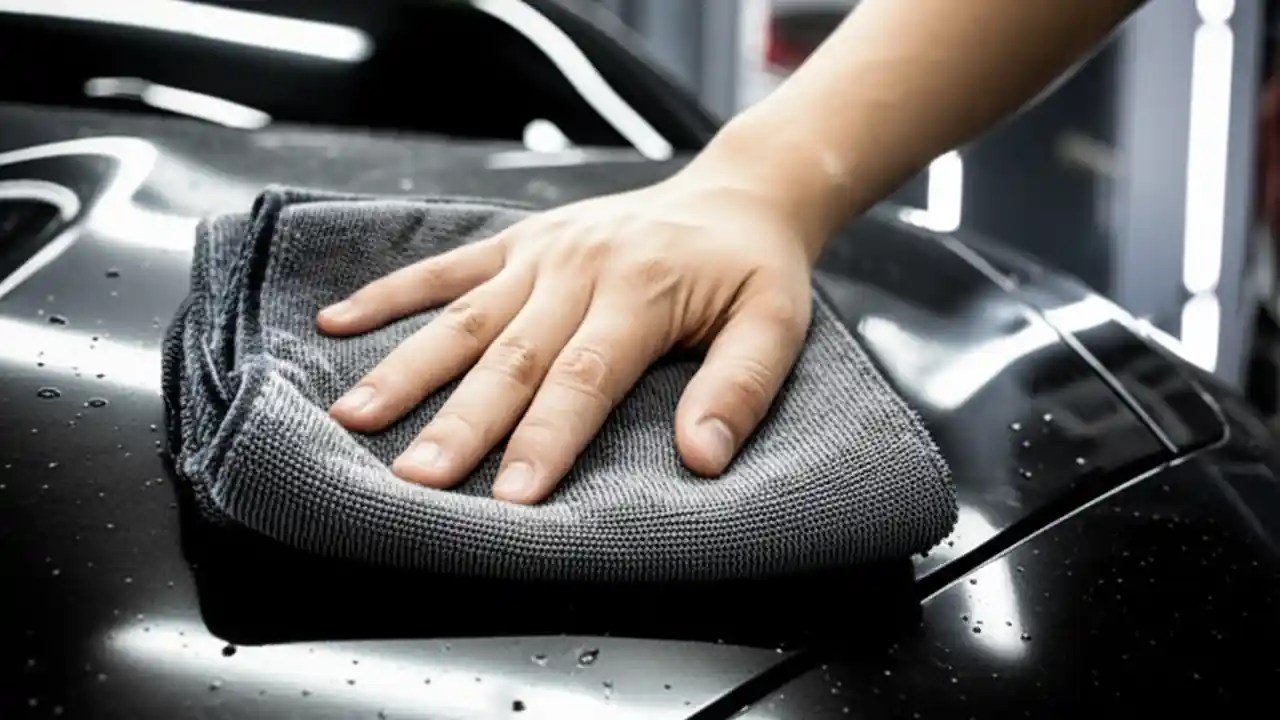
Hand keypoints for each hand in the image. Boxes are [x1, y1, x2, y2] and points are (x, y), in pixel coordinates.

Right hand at [317, 160, 816, 503]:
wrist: (735, 192)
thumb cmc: (753, 270)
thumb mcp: (776, 324)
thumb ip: (740, 387)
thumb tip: (702, 458)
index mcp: (642, 292)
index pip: (584, 377)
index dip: (545, 438)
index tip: (511, 498)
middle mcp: (580, 268)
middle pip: (512, 356)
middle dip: (460, 422)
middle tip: (413, 478)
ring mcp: (542, 252)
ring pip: (465, 317)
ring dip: (407, 368)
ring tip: (354, 415)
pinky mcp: (520, 240)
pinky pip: (447, 266)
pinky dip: (391, 293)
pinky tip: (339, 321)